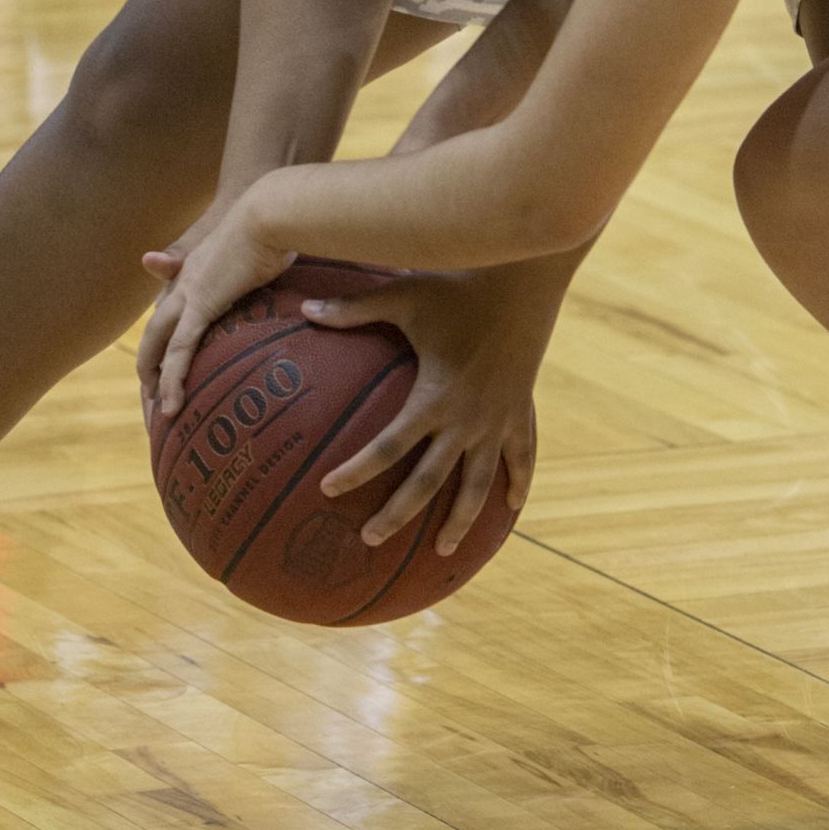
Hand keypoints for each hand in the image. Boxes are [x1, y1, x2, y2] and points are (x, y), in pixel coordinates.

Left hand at [139, 194, 294, 425]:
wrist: (270, 208)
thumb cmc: (276, 223)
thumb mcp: (259, 251)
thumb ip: (258, 268)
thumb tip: (288, 293)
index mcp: (196, 269)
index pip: (169, 312)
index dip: (164, 342)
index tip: (166, 370)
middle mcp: (184, 279)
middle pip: (154, 330)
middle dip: (150, 366)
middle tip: (152, 400)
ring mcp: (188, 290)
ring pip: (157, 342)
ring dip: (153, 377)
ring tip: (157, 410)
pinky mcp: (201, 301)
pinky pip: (179, 349)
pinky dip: (172, 378)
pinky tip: (172, 404)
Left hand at [308, 266, 552, 555]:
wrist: (523, 280)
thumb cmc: (458, 285)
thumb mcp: (403, 295)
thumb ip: (354, 309)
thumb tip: (305, 310)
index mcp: (434, 396)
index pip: (388, 447)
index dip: (356, 471)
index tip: (327, 490)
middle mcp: (467, 419)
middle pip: (428, 481)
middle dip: (398, 514)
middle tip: (370, 539)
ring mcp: (498, 420)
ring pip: (478, 484)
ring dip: (461, 519)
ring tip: (444, 550)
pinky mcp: (522, 411)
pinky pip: (523, 456)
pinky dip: (518, 483)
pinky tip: (511, 507)